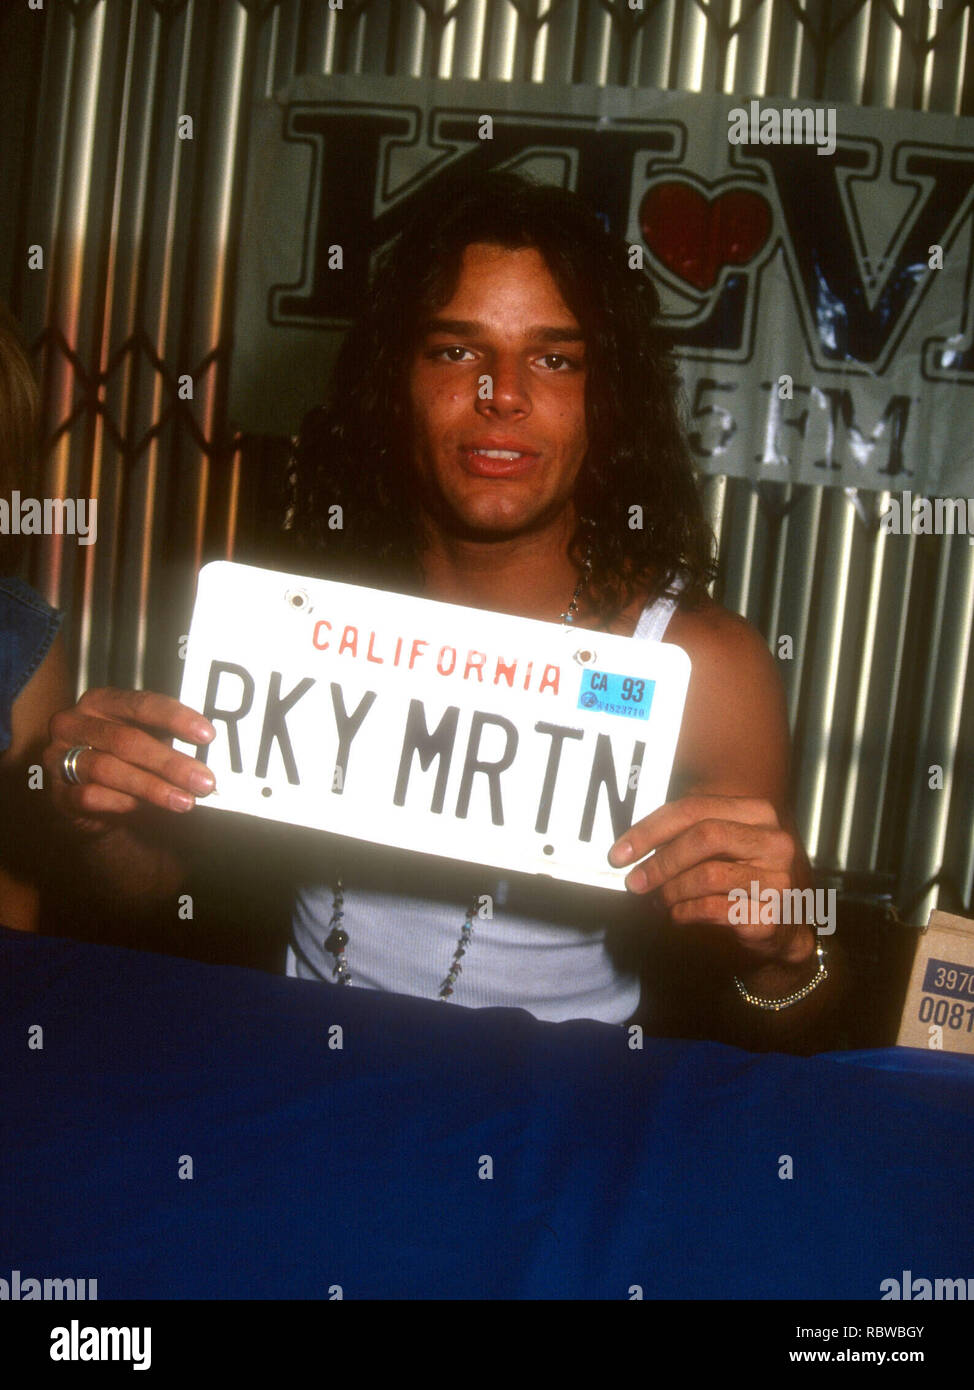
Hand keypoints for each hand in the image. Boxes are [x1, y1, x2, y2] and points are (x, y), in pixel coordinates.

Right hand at [44, 688, 215, 833]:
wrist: (96, 802)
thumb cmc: (127, 762)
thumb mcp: (148, 742)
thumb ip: (169, 740)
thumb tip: (208, 752)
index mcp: (100, 702)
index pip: (140, 704)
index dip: (175, 718)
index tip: (206, 735)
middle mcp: (74, 724)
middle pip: (126, 740)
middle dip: (170, 762)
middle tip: (203, 780)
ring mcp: (59, 757)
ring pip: (108, 769)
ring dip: (152, 788)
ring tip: (185, 800)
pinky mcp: (58, 792)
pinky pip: (90, 796)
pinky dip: (122, 803)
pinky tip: (146, 809)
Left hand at [609, 794, 815, 969]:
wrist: (779, 931)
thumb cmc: (738, 883)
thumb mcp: (717, 851)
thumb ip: (684, 837)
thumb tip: (632, 847)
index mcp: (758, 814)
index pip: (695, 808)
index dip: (650, 829)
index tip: (620, 852)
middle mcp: (774, 841)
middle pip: (704, 836)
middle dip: (660, 860)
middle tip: (633, 881)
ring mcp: (777, 879)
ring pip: (707, 875)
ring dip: (670, 891)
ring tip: (657, 900)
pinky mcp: (770, 915)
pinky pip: (713, 908)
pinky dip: (684, 912)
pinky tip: (676, 915)